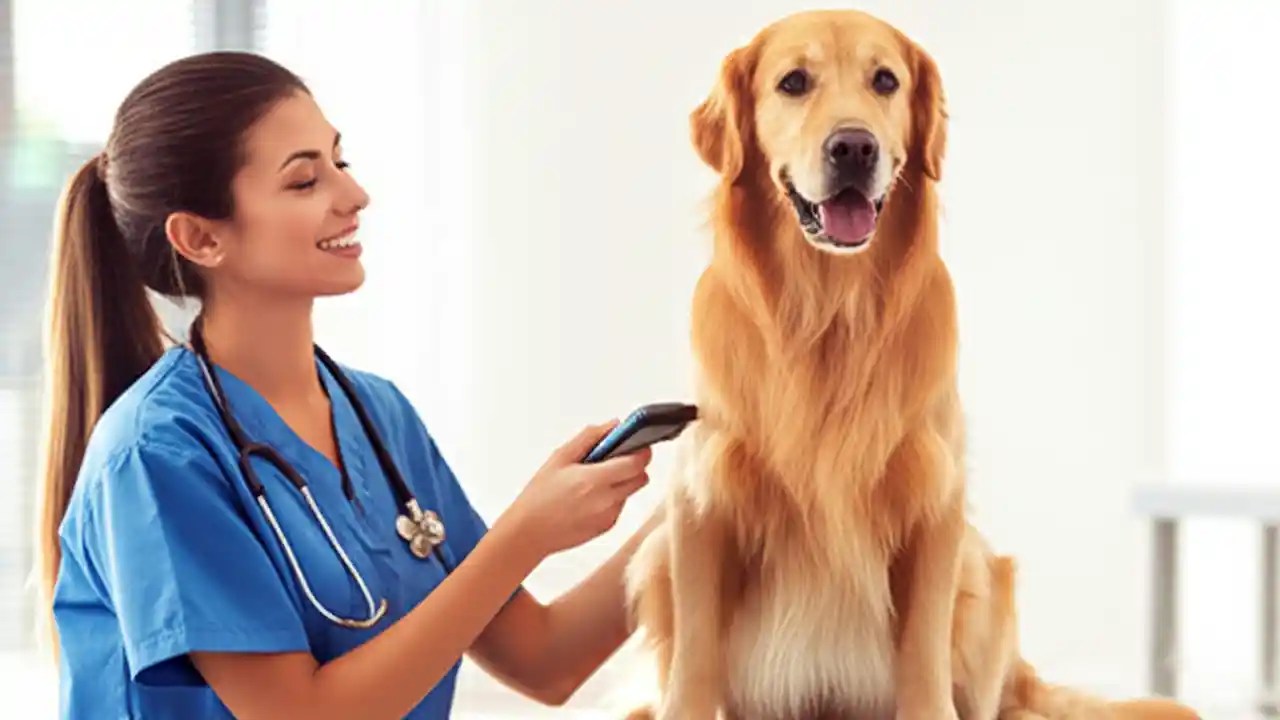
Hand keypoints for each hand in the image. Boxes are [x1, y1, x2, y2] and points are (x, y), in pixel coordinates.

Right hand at [505, 422, 652, 558]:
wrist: (529, 532)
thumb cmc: (540, 495)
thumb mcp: (560, 457)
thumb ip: (590, 437)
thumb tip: (614, 425)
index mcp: (595, 479)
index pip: (637, 462)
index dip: (641, 451)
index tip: (636, 444)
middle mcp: (607, 500)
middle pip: (641, 478)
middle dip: (633, 466)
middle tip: (614, 460)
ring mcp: (609, 516)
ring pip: (631, 491)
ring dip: (622, 482)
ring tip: (594, 480)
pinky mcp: (607, 527)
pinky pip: (620, 506)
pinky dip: (612, 498)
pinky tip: (589, 497)